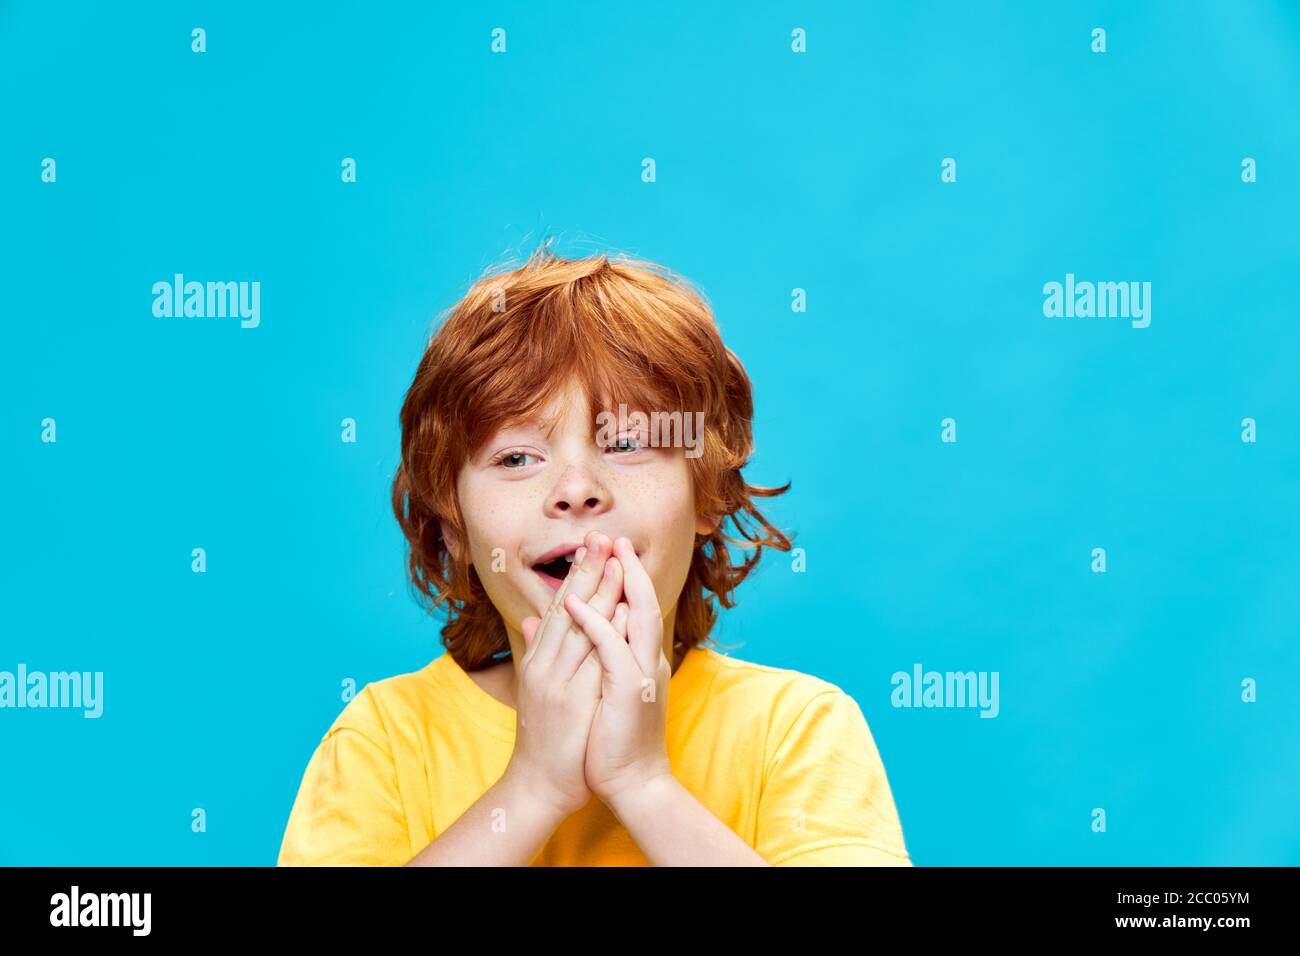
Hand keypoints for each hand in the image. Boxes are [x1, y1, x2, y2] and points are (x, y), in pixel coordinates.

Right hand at [506, 531, 623, 816]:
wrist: (539, 785)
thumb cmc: (545, 737)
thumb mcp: (536, 687)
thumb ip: (537, 650)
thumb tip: (532, 617)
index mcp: (540, 659)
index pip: (561, 607)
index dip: (577, 574)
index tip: (592, 544)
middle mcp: (545, 665)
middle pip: (568, 608)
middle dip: (587, 570)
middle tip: (602, 536)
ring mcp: (557, 682)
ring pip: (580, 626)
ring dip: (599, 591)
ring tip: (613, 559)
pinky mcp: (571, 702)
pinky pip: (591, 659)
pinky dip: (603, 632)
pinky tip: (617, 610)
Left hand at [563, 536, 672, 806]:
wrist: (634, 783)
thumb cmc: (614, 740)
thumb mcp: (601, 691)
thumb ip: (590, 655)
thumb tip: (558, 622)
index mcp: (642, 660)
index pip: (637, 608)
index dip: (625, 576)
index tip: (610, 548)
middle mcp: (648, 661)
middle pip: (642, 601)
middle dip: (627, 567)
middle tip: (611, 535)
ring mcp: (642, 674)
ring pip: (635, 615)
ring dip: (617, 581)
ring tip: (601, 551)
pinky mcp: (629, 690)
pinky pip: (610, 648)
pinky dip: (593, 622)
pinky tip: (575, 602)